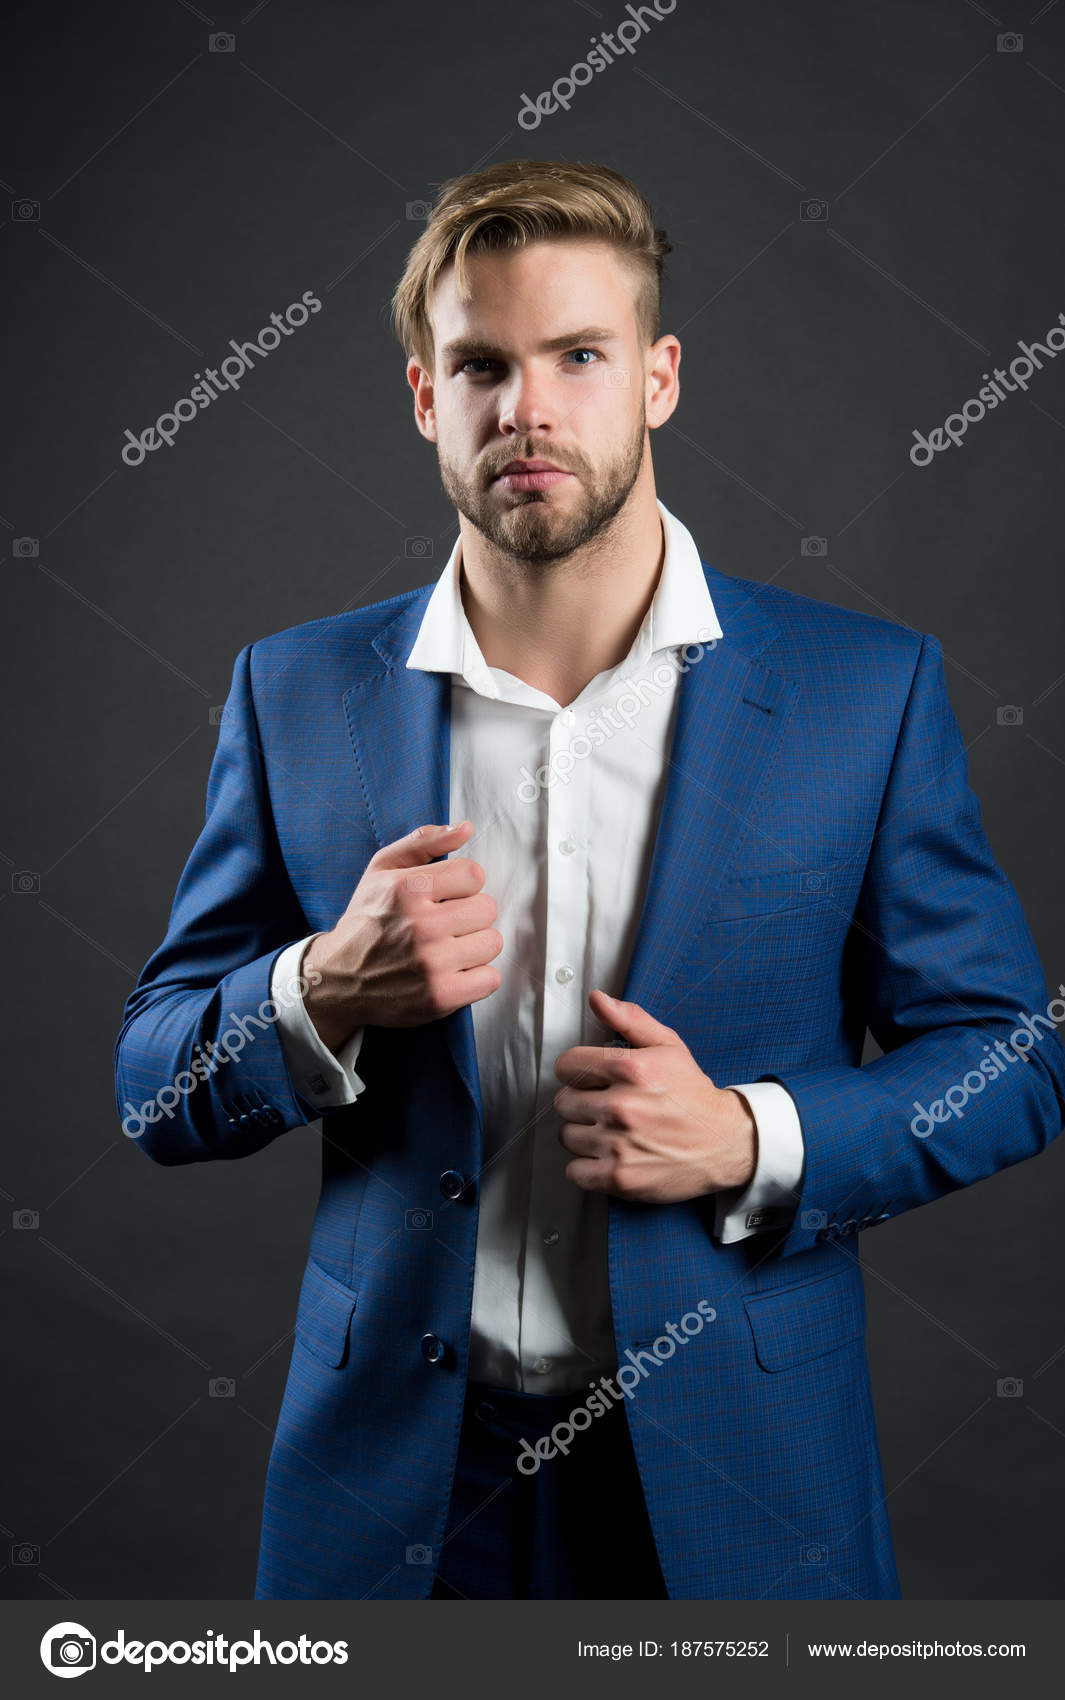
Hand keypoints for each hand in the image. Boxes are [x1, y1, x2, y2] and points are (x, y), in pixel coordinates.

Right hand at [302, 820, 502, 1051]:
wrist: (338, 979)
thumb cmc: (367, 919)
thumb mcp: (382, 869)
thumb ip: (424, 841)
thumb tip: (467, 828)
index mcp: (408, 889)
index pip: (475, 875)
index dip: (462, 885)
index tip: (445, 897)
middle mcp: (421, 926)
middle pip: (487, 908)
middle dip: (469, 915)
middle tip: (446, 925)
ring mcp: (433, 964)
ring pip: (492, 942)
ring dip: (475, 945)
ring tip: (449, 948)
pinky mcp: (441, 997)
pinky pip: (491, 979)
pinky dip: (477, 977)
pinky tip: (453, 972)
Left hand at [552, 989, 756, 1202]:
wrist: (725, 1143)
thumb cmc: (693, 1094)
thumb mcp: (668, 1047)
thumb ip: (630, 1020)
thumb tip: (596, 998)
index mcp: (630, 1068)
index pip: (566, 1065)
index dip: (578, 1071)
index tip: (592, 1079)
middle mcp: (621, 1105)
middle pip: (563, 1102)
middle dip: (581, 1103)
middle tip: (606, 1107)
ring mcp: (619, 1144)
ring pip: (567, 1136)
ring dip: (584, 1135)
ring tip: (611, 1132)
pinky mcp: (619, 1177)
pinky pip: (575, 1171)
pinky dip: (586, 1167)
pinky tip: (608, 1156)